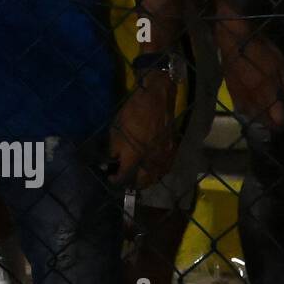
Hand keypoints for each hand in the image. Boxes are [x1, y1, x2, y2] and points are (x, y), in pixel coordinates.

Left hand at [108, 72, 177, 187]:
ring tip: (138, 177)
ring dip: (146, 180)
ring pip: (156, 176)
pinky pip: (164, 168)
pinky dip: (157, 172)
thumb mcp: (116, 130)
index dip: (116, 179)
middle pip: (143, 181)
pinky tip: (151, 168)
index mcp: (134, 156)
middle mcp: (151, 160)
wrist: (156, 100)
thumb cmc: (132, 113)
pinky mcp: (172, 149)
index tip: (111, 177)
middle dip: (133, 184)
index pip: (124, 176)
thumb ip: (114, 149)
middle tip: (126, 180)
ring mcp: (163, 156)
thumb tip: (113, 159)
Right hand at [219, 30, 283, 130]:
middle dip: (274, 124)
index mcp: (267, 93)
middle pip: (264, 121)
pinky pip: (241, 108)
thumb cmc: (261, 50)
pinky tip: (253, 107)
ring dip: (261, 119)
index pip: (278, 118)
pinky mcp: (231, 92)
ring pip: (251, 116)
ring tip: (268, 115)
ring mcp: (240, 97)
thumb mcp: (282, 65)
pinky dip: (249, 111)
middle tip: (281, 120)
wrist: (234, 42)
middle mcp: (252, 99)